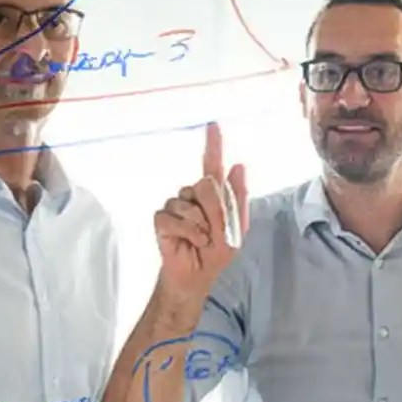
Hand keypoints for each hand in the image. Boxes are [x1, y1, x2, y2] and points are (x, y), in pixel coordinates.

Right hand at [154, 122, 247, 301]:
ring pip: (189, 203)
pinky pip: (174, 218)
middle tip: (216, 231)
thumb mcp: (237, 228)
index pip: (212, 164)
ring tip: (203, 239)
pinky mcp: (162, 219)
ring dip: (202, 226)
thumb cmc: (217, 252)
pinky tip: (191, 241)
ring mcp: (175, 206)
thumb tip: (239, 166)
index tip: (214, 125)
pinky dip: (188, 232)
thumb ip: (238, 198)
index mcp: (213, 195)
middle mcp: (192, 195)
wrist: (197, 276)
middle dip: (216, 211)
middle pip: (206, 185)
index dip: (213, 144)